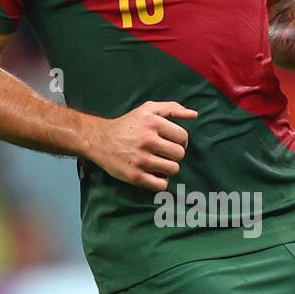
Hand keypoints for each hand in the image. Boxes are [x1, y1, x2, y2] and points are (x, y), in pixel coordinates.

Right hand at [82, 100, 197, 191]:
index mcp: (153, 122)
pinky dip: (161, 182)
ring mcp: (140, 159)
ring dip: (168, 168)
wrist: (100, 140)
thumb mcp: (148, 109)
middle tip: (164, 153)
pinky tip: (154, 175)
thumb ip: (172, 108)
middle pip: (180, 154)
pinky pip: (161, 184)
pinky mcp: (134, 176)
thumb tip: (194, 115)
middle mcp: (147, 140)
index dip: (181, 141)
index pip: (183, 137)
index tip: (171, 143)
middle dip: (174, 155)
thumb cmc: (128, 124)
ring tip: (158, 163)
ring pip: (173, 169)